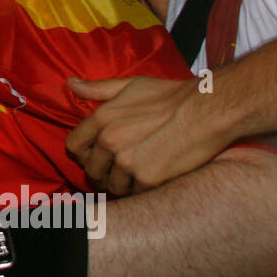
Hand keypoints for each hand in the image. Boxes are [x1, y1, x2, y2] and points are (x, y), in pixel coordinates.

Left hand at [65, 74, 229, 194]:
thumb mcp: (130, 85)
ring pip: (110, 185)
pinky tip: (148, 180)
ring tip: (132, 176)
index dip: (81, 153)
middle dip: (100, 171)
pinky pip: (133, 193)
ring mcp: (127, 162)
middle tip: (115, 169)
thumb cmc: (170, 95)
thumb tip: (70, 83)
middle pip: (91, 169)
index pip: (74, 146)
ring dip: (119, 183)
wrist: (207, 111)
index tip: (93, 155)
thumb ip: (97, 89)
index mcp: (102, 118)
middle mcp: (110, 141)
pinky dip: (138, 190)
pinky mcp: (147, 179)